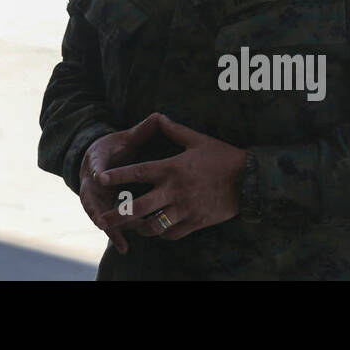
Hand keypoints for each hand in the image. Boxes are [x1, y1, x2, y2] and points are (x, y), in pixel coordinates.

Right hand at [78, 112, 165, 254]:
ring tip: (120, 239)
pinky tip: (125, 248)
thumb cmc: (114, 149)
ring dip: (109, 227)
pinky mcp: (101, 210)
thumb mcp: (125, 138)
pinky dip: (115, 235)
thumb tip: (159, 116)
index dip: (97, 170)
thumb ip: (142, 131)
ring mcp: (94, 198)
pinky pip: (107, 224)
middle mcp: (91, 181)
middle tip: (102, 219)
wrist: (98, 161)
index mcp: (96, 159)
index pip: (95, 165)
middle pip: (91, 197)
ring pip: (99, 214)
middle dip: (96, 209)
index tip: (99, 175)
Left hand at [96, 113, 246, 241]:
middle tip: (103, 217)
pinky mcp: (196, 222)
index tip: (99, 178)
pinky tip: (156, 231)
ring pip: (154, 225)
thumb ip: (174, 130)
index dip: (118, 176)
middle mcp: (175, 191)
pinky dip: (162, 234)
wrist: (250, 180)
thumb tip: (159, 116)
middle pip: (140, 207)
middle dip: (119, 214)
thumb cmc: (223, 156)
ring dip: (139, 228)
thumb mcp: (198, 139)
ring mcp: (185, 209)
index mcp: (172, 168)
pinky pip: (173, 234)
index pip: (138, 172)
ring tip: (129, 228)